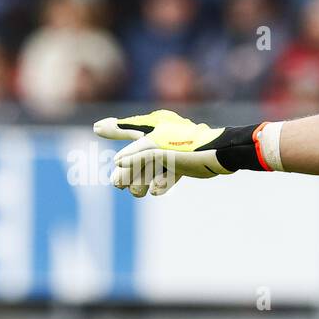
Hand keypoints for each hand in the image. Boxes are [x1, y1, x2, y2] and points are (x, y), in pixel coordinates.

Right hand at [93, 109, 232, 196]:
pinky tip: (156, 191)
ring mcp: (174, 150)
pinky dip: (162, 181)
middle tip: (117, 183)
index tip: (98, 127)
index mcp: (154, 125)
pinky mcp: (185, 163)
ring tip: (138, 192)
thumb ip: (134, 154)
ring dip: (142, 179)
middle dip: (129, 170)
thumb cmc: (187, 146)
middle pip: (139, 153)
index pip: (129, 127)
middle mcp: (162, 136)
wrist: (220, 155)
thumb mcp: (155, 149)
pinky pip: (169, 172)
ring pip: (152, 166)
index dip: (114, 128)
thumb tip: (117, 162)